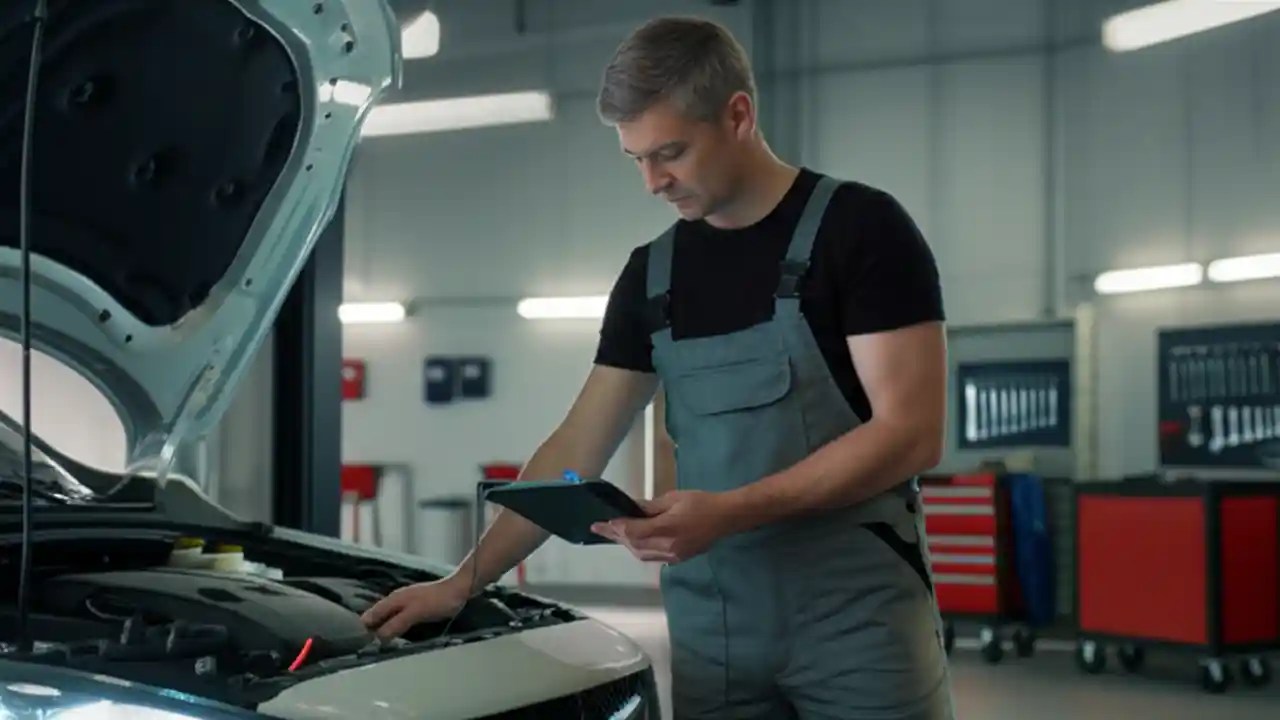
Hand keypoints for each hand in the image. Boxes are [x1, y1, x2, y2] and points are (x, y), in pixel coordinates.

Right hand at [360, 576, 469, 639]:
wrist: (459, 590)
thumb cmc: (437, 601)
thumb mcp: (415, 613)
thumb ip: (396, 624)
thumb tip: (377, 637)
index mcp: (393, 599)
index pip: (370, 615)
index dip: (362, 628)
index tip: (355, 644)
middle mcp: (396, 600)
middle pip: (377, 617)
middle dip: (369, 631)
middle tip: (364, 649)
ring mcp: (405, 604)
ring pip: (387, 618)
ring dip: (381, 630)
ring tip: (375, 646)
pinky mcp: (415, 609)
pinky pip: (397, 620)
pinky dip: (392, 628)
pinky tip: (394, 637)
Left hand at [590, 490, 736, 563]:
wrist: (727, 518)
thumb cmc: (702, 503)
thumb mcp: (674, 498)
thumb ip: (651, 506)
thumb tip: (632, 508)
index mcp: (668, 529)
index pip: (635, 532)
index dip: (618, 528)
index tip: (602, 523)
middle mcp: (668, 547)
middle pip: (635, 546)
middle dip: (617, 536)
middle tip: (600, 528)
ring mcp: (673, 556)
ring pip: (641, 554)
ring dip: (626, 544)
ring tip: (613, 534)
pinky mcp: (678, 559)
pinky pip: (652, 557)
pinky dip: (639, 549)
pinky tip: (633, 540)